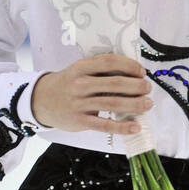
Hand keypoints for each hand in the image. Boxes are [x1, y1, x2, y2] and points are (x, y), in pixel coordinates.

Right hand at [29, 53, 151, 132]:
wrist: (40, 100)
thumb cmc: (68, 83)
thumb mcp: (80, 70)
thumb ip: (101, 69)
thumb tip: (133, 73)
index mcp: (82, 67)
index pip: (109, 62)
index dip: (129, 65)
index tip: (142, 71)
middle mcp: (80, 84)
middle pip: (114, 84)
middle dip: (136, 86)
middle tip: (148, 88)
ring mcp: (79, 103)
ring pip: (112, 103)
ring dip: (134, 104)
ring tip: (147, 104)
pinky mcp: (79, 120)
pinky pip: (104, 124)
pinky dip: (122, 127)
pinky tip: (135, 126)